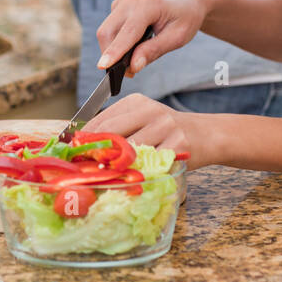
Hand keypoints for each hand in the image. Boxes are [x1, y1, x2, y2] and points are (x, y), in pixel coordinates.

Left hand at [85, 93, 211, 166]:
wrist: (207, 134)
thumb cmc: (168, 132)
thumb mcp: (144, 121)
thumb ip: (119, 130)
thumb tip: (85, 148)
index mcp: (136, 102)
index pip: (101, 120)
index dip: (85, 140)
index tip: (74, 155)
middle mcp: (150, 110)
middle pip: (111, 133)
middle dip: (96, 154)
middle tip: (85, 170)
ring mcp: (165, 126)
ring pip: (129, 151)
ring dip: (116, 167)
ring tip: (106, 177)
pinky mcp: (178, 145)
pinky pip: (150, 164)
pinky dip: (139, 174)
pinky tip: (133, 180)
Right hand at [95, 0, 212, 76]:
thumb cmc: (187, 16)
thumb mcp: (177, 37)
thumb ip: (153, 51)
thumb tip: (133, 66)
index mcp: (148, 5)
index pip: (126, 33)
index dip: (114, 52)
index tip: (102, 67)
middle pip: (107, 31)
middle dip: (111, 54)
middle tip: (129, 72)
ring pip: (107, 29)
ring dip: (114, 48)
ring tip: (136, 56)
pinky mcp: (120, 2)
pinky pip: (111, 25)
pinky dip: (117, 38)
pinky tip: (136, 40)